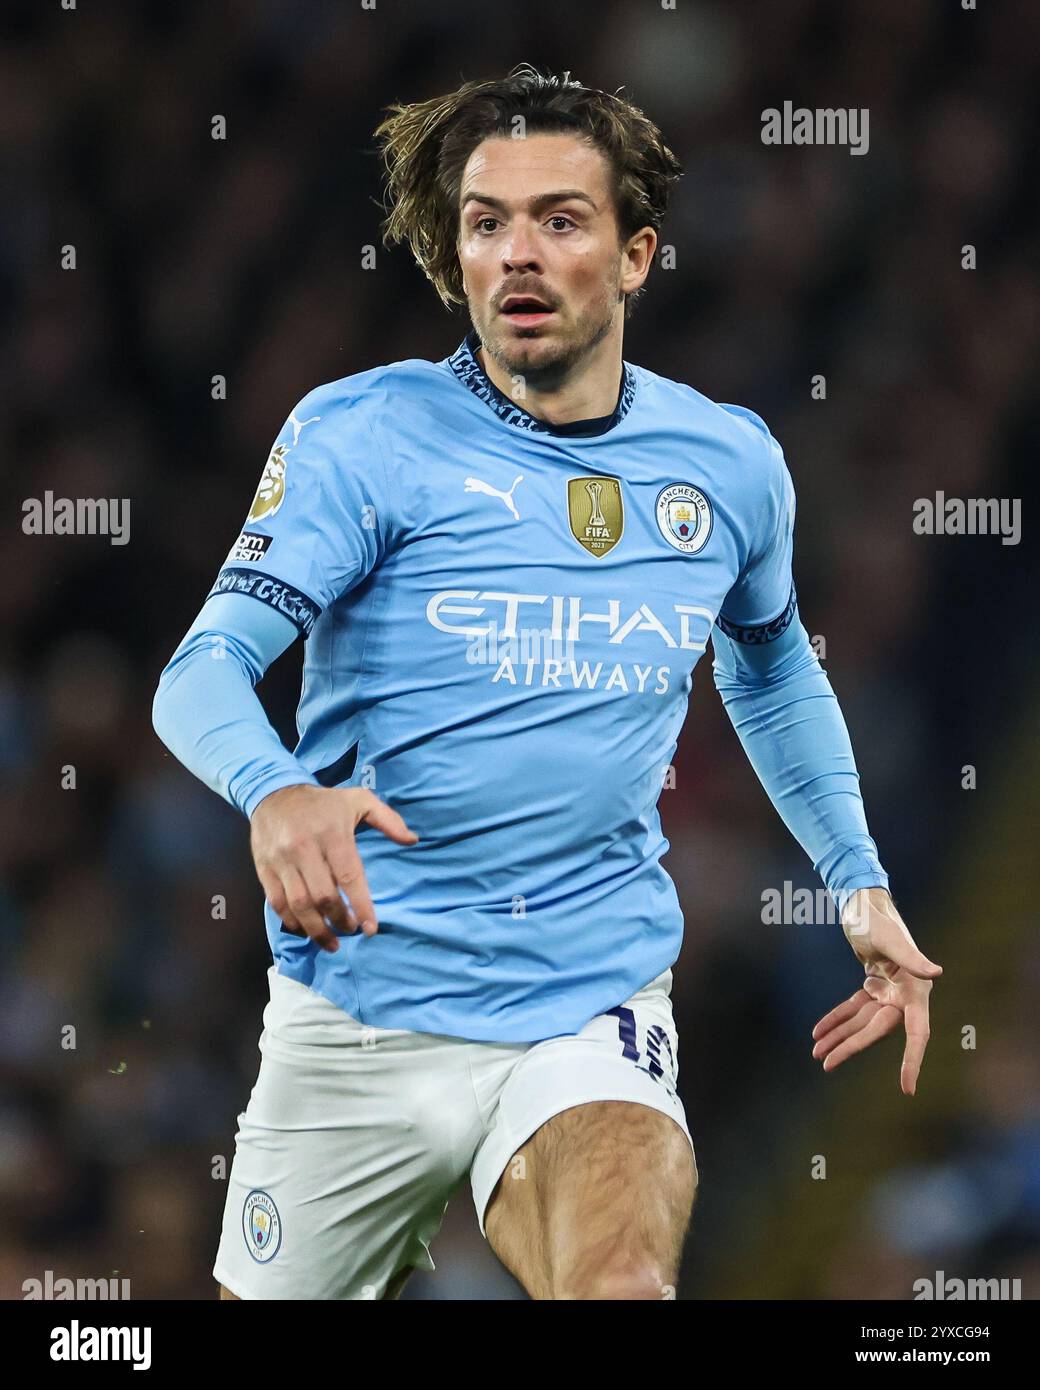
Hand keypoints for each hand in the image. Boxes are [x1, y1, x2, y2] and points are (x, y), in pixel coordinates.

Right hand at [249, 784, 417, 952]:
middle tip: (350, 930)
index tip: (370, 928)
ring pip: (299, 905)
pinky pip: (277, 902)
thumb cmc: (323, 802)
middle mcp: (305, 848)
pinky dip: (292, 921)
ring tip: (331, 943)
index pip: (349, 876)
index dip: (361, 905)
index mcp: (332, 834)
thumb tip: (413, 840)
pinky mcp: (264, 869)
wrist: (274, 793)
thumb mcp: (359, 800)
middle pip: (323, 896)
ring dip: (316, 929)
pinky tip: (305, 929)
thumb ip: (388, 820)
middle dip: (339, 920)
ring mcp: (282, 861)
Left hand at [811, 888, 941, 1094]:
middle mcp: (904, 995)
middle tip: (825, 1064)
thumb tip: (936, 972)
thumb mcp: (891, 938)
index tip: (907, 1087)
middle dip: (851, 1047)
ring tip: (816, 1053)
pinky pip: (853, 1009)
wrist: (862, 902)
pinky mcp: (872, 986)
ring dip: (839, 1037)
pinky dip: (836, 1020)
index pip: (917, 1031)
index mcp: (915, 989)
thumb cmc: (878, 918)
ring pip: (861, 1023)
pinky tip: (818, 1032)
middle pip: (876, 1030)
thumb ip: (912, 957)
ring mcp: (887, 992)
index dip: (912, 1060)